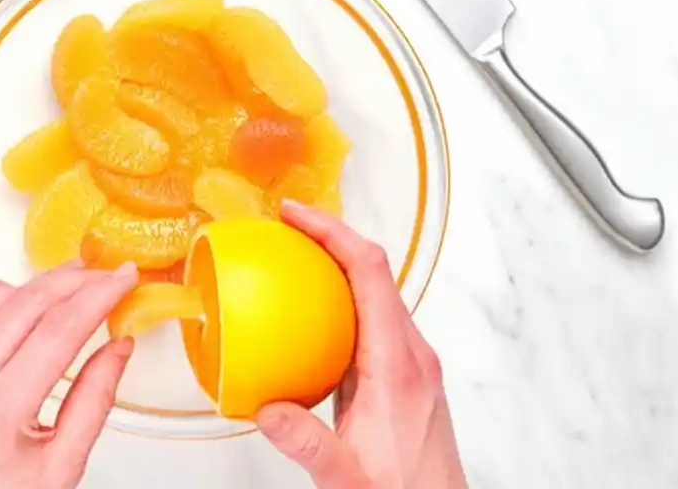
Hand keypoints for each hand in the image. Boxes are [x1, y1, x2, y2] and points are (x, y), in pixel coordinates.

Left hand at [0, 263, 139, 488]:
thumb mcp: (59, 471)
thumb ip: (92, 404)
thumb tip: (117, 349)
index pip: (58, 328)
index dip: (98, 295)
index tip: (124, 278)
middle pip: (24, 303)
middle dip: (72, 280)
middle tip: (106, 274)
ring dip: (35, 287)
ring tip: (71, 288)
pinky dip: (0, 309)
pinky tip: (25, 317)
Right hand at [258, 201, 465, 488]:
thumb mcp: (346, 476)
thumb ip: (306, 443)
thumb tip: (265, 408)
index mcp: (399, 364)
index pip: (370, 273)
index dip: (334, 232)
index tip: (297, 215)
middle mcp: (412, 354)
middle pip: (373, 273)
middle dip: (330, 239)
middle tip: (286, 227)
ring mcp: (411, 363)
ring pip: (374, 295)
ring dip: (336, 268)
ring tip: (291, 261)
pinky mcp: (404, 376)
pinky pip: (371, 322)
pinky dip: (340, 304)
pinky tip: (307, 323)